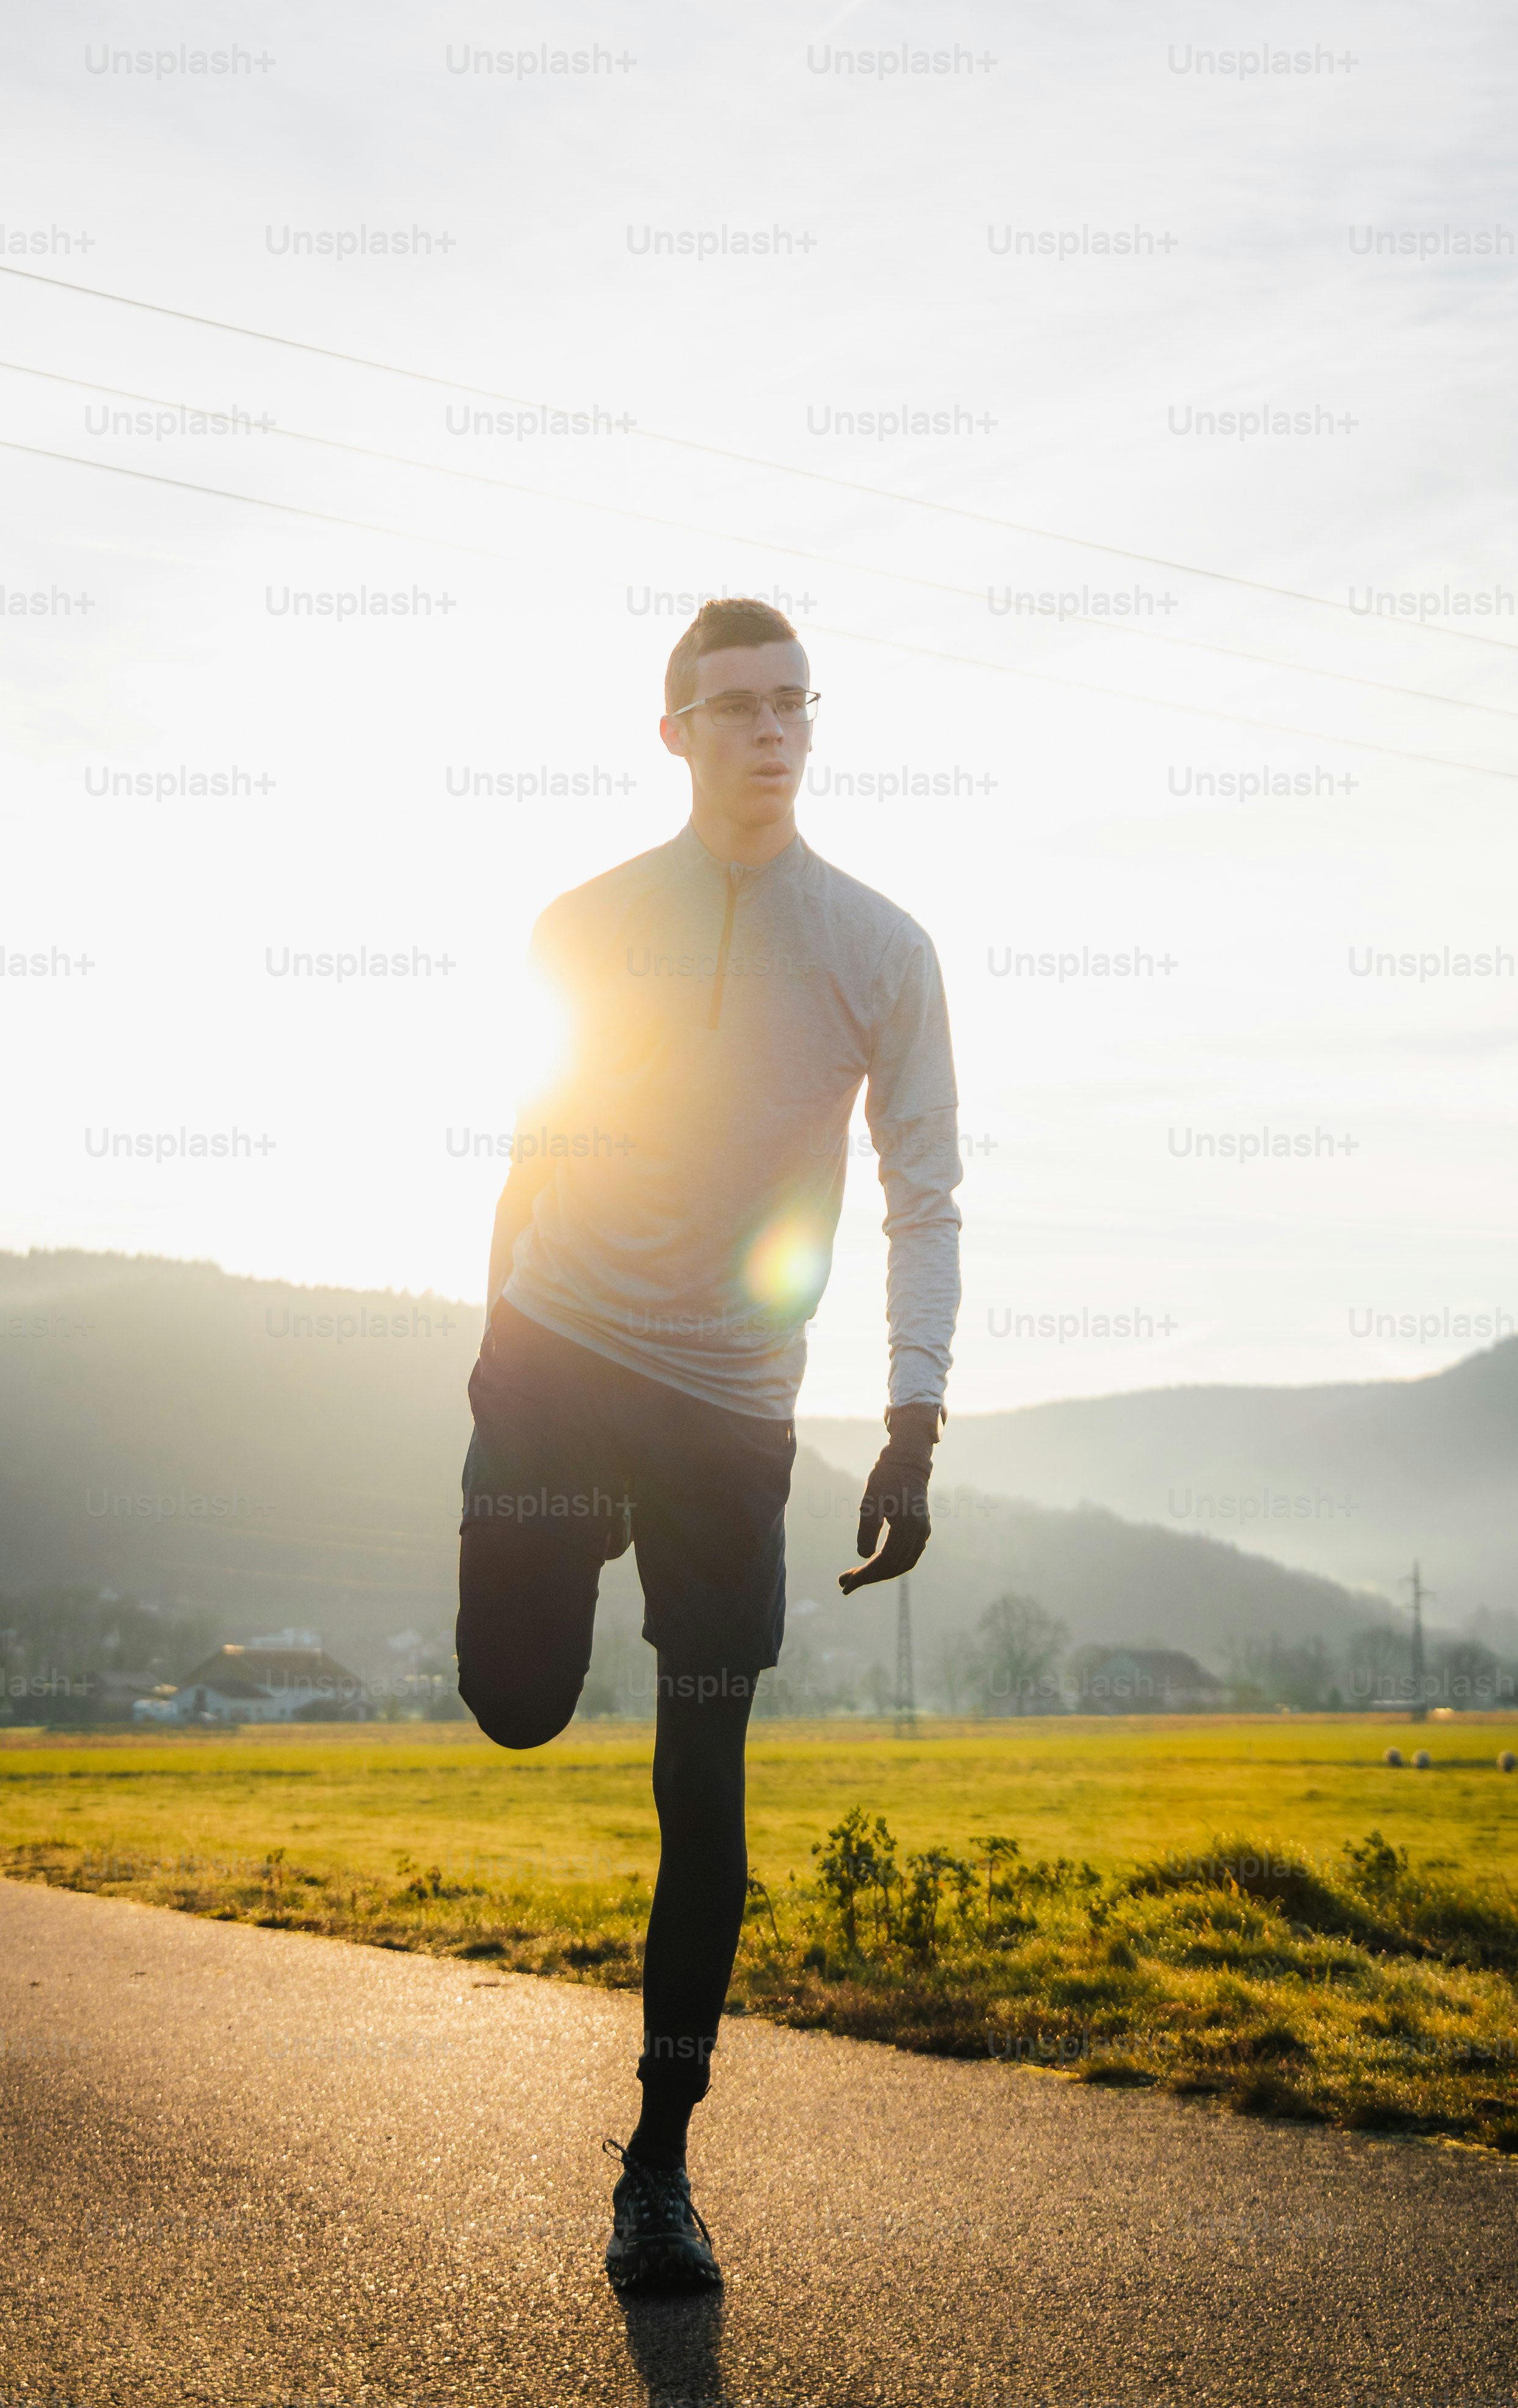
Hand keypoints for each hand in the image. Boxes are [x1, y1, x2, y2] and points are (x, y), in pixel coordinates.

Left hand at [838, 1402, 942, 1594]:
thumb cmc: (885, 1477)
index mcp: (907, 1528)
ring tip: (856, 1577)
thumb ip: (866, 1532)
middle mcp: (919, 1533)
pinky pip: (908, 1555)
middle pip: (894, 1567)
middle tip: (844, 1583)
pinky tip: (875, 1565)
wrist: (907, 1460)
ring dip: (880, 1573)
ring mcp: (923, 1532)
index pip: (885, 1561)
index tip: (845, 1584)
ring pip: (903, 1564)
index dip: (865, 1576)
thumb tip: (864, 1557)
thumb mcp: (869, 1503)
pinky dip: (892, 1564)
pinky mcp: (922, 1529)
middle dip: (869, 1577)